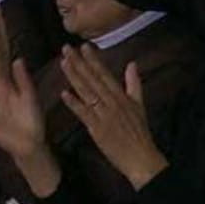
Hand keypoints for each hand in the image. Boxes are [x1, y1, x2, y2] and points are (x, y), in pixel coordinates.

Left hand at [58, 46, 167, 189]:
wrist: (141, 157)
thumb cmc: (139, 133)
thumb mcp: (139, 105)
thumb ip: (134, 84)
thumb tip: (132, 63)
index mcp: (121, 96)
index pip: (104, 74)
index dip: (93, 60)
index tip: (83, 47)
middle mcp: (112, 102)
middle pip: (93, 79)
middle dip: (79, 63)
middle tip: (66, 49)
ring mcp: (104, 115)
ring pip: (87, 93)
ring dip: (74, 77)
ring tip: (63, 63)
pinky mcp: (98, 129)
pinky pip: (84, 114)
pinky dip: (74, 104)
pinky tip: (64, 93)